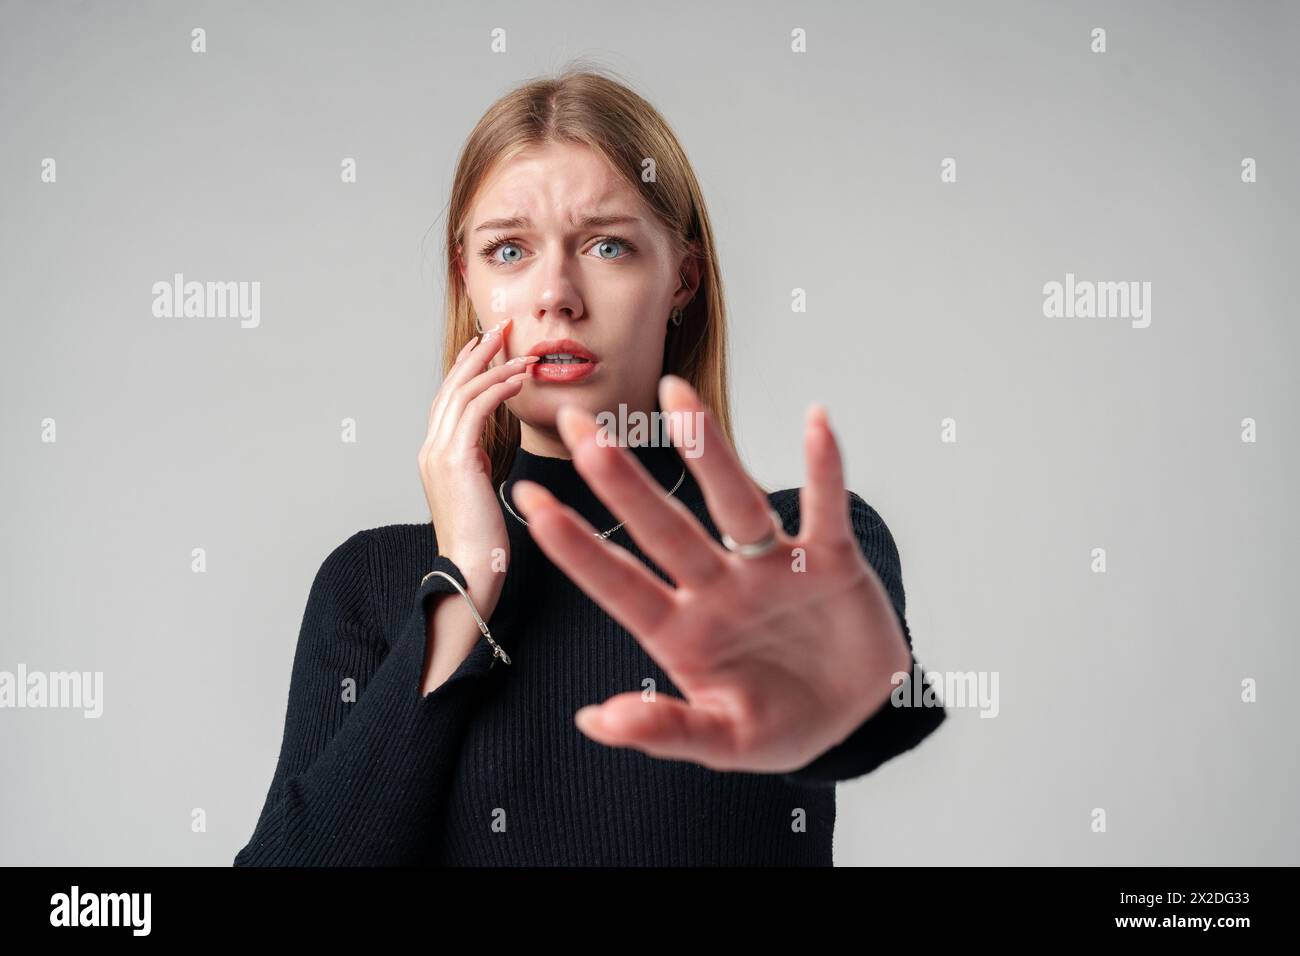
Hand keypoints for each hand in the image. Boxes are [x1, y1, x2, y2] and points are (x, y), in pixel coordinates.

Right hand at [419, 315, 537, 612]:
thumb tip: (485, 449)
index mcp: (435, 455)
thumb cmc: (482, 542)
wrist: (470, 574)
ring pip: (463, 392)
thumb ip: (475, 465)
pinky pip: (476, 410)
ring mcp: (440, 454)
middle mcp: (431, 449)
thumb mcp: (477, 493)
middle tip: (503, 328)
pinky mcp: (456, 461)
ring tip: (520, 349)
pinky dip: (498, 388)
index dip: (468, 367)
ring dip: (494, 366)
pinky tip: (520, 378)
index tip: (489, 345)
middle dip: (478, 353)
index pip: (449, 398)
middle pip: (452, 385)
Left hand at [509, 374, 913, 773]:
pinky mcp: (830, 560)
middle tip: (578, 426)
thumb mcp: (725, 742)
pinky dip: (826, 468)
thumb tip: (595, 721)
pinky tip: (816, 422)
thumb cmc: (782, 724)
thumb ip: (666, 730)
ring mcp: (773, 569)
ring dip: (708, 451)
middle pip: (664, 527)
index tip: (531, 504)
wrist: (860, 714)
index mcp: (683, 633)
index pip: (619, 583)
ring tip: (676, 393)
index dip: (577, 547)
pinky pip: (826, 507)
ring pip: (736, 502)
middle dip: (620, 480)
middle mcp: (719, 588)